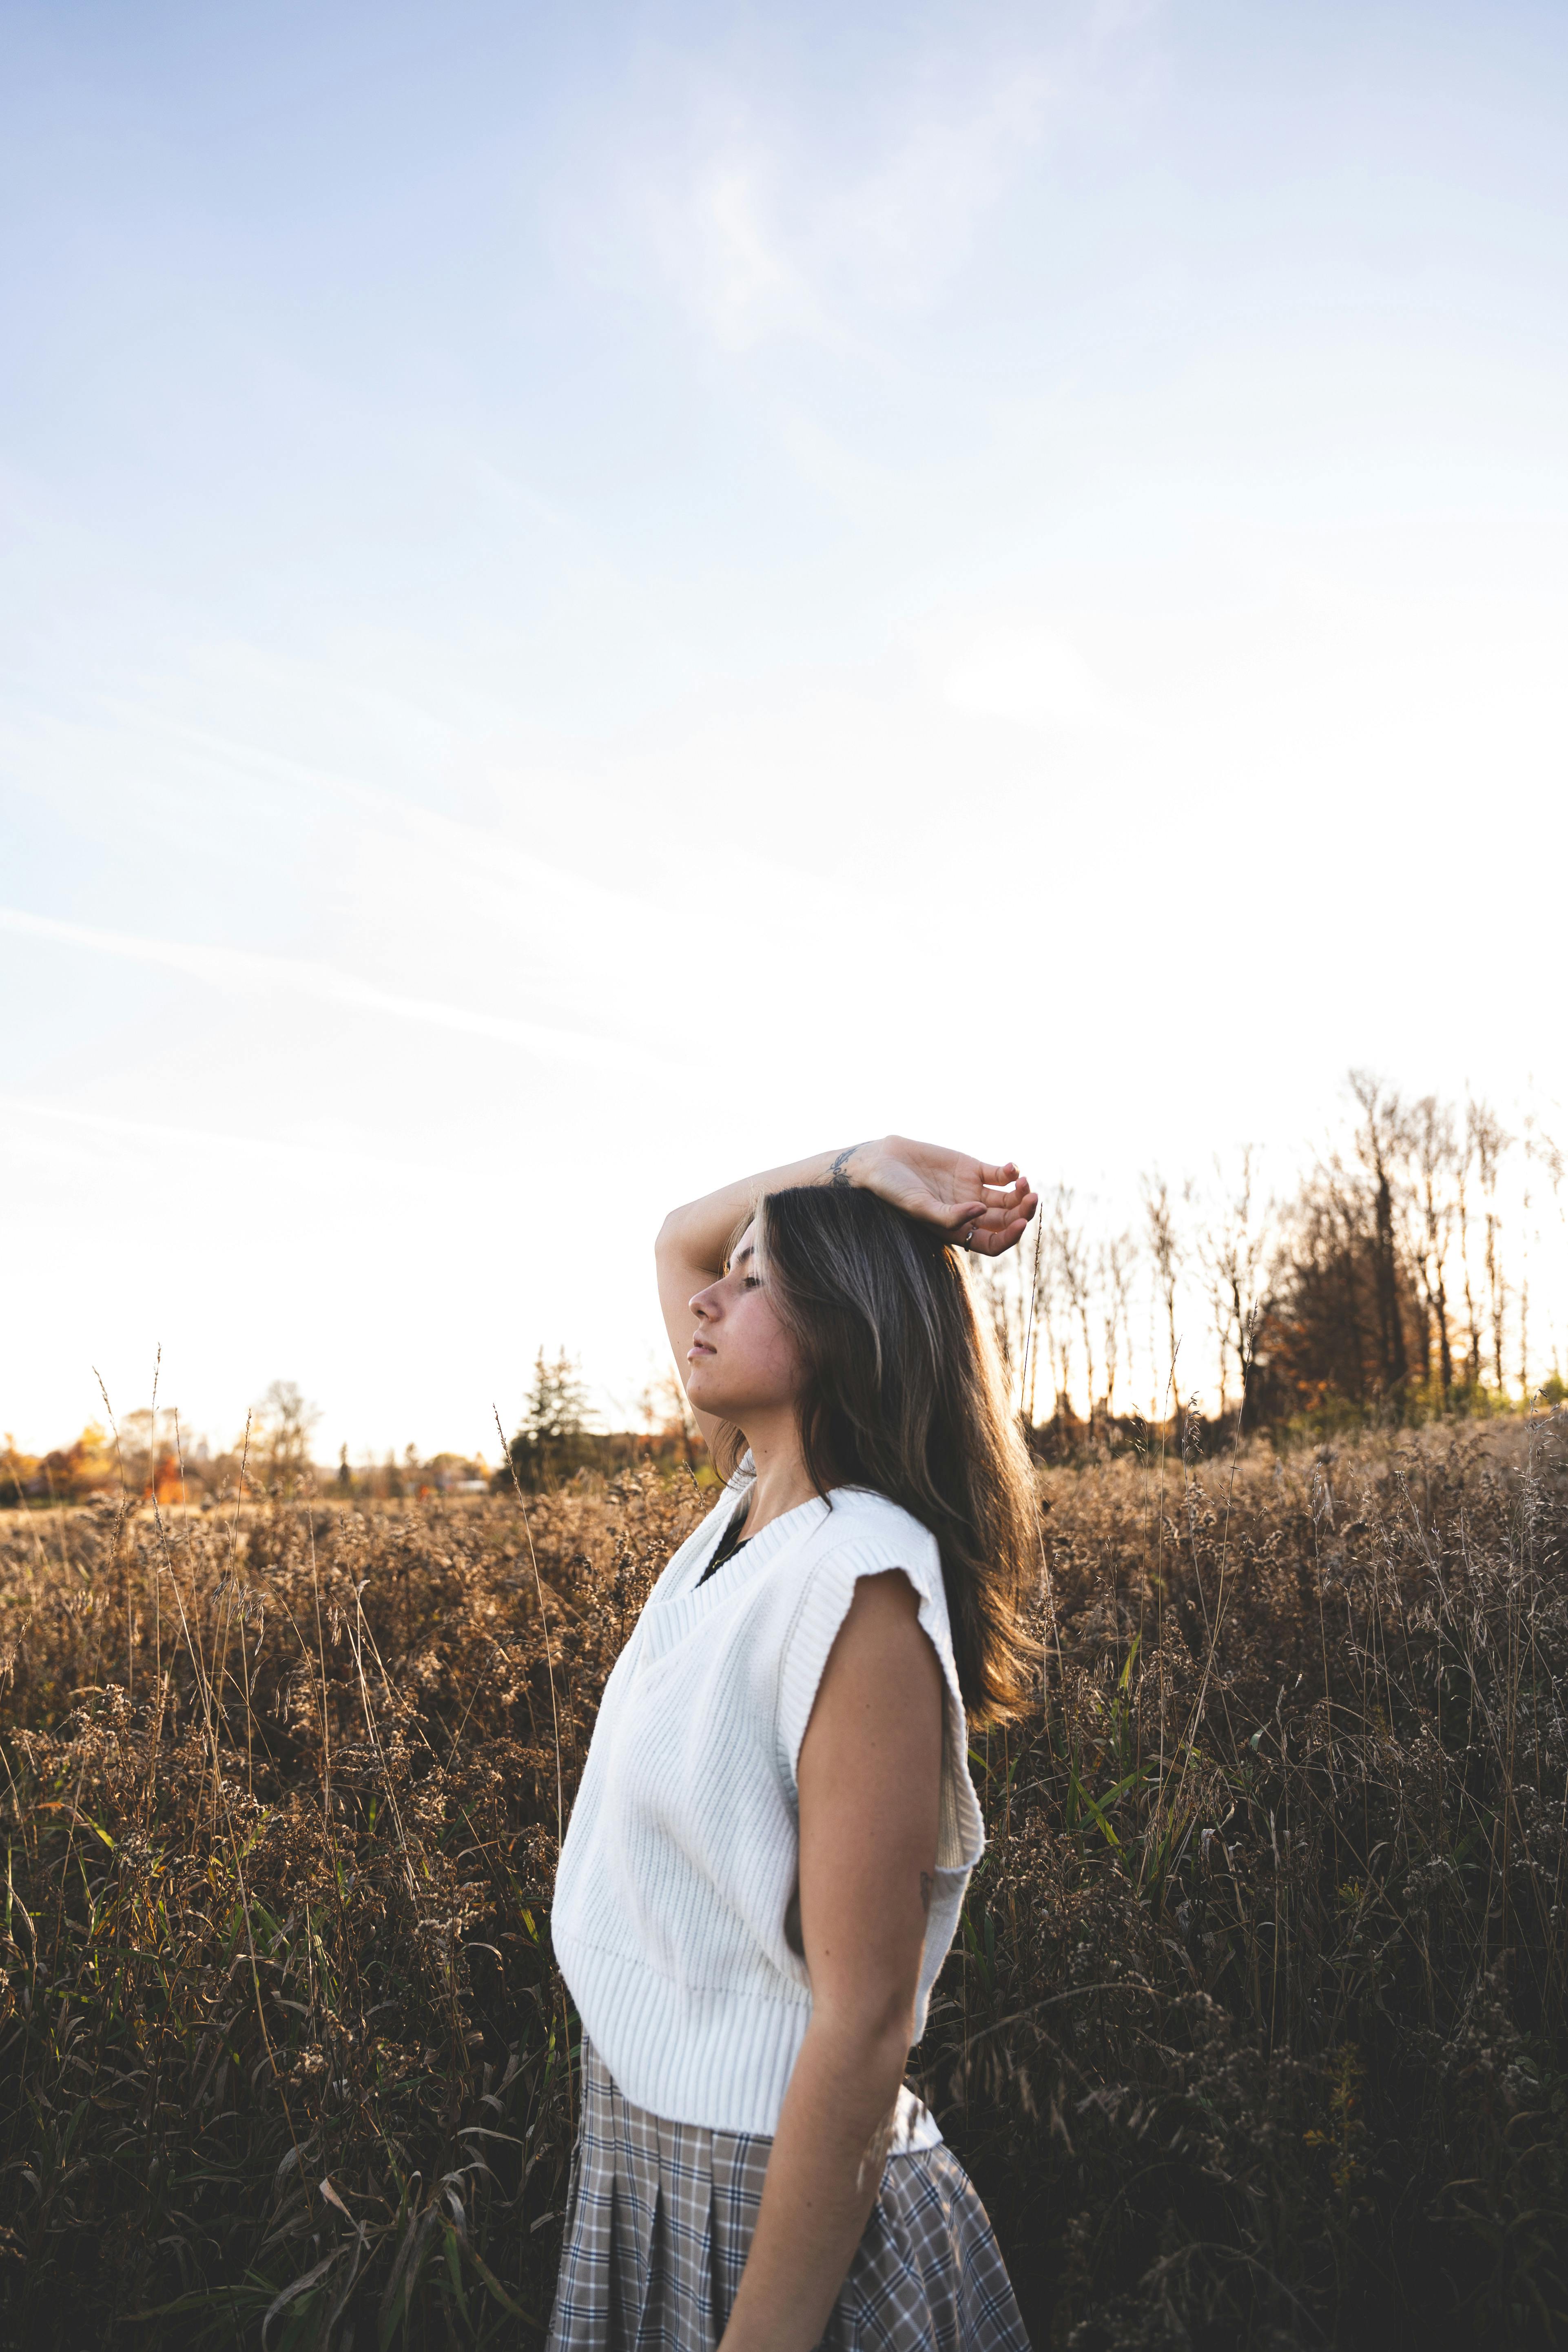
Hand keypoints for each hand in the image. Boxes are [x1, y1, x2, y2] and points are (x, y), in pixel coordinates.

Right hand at [845, 1136, 1037, 1256]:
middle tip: (1031, 1198)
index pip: (992, 1242)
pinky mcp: (972, 1168)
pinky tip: (1012, 1169)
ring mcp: (972, 1190)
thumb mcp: (918, 1207)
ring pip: (1008, 1197)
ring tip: (1024, 1182)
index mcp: (957, 1231)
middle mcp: (969, 1213)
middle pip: (1006, 1220)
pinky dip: (1011, 1172)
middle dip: (1022, 1212)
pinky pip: (1000, 1174)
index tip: (1021, 1223)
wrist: (882, 1161)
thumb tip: (980, 1211)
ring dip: (1021, 1192)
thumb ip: (948, 1216)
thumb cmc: (894, 1190)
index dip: (1010, 1237)